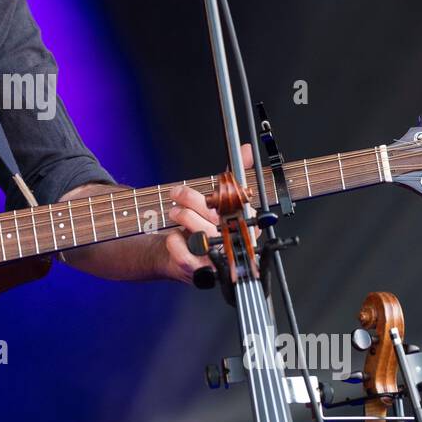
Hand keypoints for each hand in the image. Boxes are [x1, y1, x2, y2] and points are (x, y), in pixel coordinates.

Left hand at [159, 143, 257, 284]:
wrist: (177, 254)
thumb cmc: (202, 225)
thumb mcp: (219, 198)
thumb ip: (234, 176)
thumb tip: (248, 149)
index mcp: (245, 226)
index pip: (240, 208)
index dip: (223, 197)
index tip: (210, 191)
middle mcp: (234, 244)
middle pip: (217, 219)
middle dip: (192, 200)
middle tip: (177, 193)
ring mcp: (218, 260)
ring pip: (202, 235)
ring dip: (183, 217)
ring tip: (174, 211)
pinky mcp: (199, 272)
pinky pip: (186, 255)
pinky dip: (175, 242)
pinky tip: (173, 237)